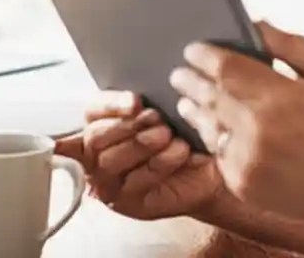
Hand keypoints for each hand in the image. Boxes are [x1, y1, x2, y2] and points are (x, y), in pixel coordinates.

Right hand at [55, 90, 227, 220]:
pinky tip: (179, 151)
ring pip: (110, 161)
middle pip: (95, 138)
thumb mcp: (168, 114)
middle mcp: (97, 156)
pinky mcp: (129, 203)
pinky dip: (160, 163)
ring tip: (167, 134)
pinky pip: (135, 182)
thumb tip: (141, 100)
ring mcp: (110, 183)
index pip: (92, 111)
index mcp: (102, 125)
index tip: (136, 101)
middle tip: (156, 117)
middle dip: (127, 125)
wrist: (210, 169)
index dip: (111, 105)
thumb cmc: (183, 136)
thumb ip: (150, 105)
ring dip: (141, 144)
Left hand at [170, 22, 303, 225]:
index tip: (194, 48)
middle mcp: (257, 129)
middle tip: (180, 72)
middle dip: (189, 80)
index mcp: (281, 96)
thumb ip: (292, 47)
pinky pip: (217, 154)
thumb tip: (256, 25)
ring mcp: (247, 160)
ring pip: (206, 126)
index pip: (225, 67)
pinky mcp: (243, 184)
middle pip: (207, 95)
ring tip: (187, 100)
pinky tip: (211, 130)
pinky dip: (211, 139)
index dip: (203, 54)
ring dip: (193, 110)